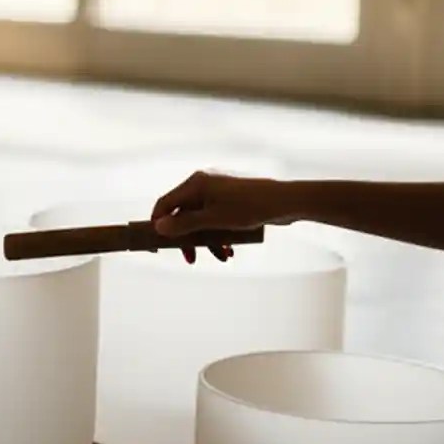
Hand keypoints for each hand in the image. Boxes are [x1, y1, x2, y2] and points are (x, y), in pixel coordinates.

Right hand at [150, 171, 285, 262]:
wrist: (285, 201)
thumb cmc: (248, 207)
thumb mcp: (212, 220)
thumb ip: (184, 224)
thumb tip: (159, 227)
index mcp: (195, 184)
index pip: (165, 203)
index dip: (158, 222)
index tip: (158, 243)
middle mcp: (204, 184)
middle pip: (184, 214)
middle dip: (189, 238)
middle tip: (191, 259)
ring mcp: (218, 191)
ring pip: (202, 219)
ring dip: (208, 240)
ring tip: (222, 257)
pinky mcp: (232, 199)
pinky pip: (216, 218)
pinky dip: (220, 234)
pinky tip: (230, 249)